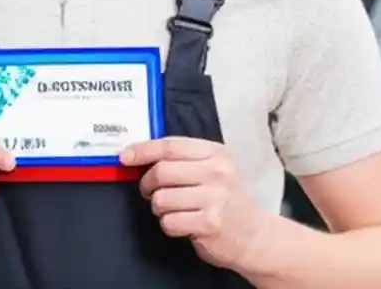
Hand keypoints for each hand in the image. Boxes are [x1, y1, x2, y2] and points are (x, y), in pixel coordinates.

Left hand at [120, 137, 271, 269]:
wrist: (255, 235)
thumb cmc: (227, 200)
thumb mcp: (215, 169)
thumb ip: (183, 160)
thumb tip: (138, 155)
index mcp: (217, 153)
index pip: (171, 145)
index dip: (143, 150)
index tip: (125, 157)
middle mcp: (218, 172)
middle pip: (161, 171)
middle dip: (148, 184)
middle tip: (152, 192)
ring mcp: (215, 197)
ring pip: (161, 199)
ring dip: (159, 208)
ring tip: (175, 210)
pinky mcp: (210, 222)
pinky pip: (169, 222)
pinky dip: (170, 225)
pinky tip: (185, 224)